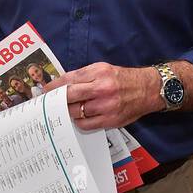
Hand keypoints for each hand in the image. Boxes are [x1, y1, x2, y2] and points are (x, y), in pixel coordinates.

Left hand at [43, 62, 159, 131]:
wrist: (148, 89)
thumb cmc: (124, 79)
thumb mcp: (103, 68)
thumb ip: (83, 76)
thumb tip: (62, 84)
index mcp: (99, 72)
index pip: (69, 79)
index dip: (54, 86)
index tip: (45, 90)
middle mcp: (102, 88)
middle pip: (69, 96)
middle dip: (55, 100)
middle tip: (48, 102)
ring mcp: (106, 106)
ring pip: (76, 112)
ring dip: (67, 112)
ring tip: (64, 110)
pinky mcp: (110, 120)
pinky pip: (86, 124)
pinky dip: (79, 121)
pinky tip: (78, 117)